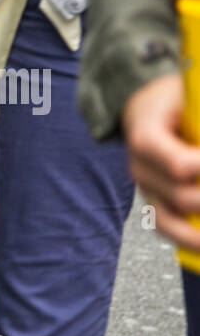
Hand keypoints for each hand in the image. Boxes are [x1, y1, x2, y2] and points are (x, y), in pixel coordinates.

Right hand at [122, 73, 199, 250]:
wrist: (145, 106)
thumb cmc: (176, 97)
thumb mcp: (193, 96)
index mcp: (146, 139)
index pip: (180, 166)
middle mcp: (141, 169)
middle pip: (184, 198)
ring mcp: (147, 188)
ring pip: (170, 222)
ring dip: (199, 234)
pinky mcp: (156, 200)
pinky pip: (168, 227)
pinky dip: (192, 240)